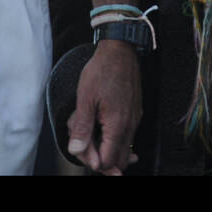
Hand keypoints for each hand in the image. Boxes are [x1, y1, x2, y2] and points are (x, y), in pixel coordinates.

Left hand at [66, 41, 141, 174]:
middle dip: (100, 157)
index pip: (107, 162)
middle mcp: (130, 125)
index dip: (92, 161)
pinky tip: (100, 123)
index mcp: (118, 125)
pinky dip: (113, 136)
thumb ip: (81, 128)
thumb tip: (76, 151)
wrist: (120, 50)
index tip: (80, 147)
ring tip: (90, 128)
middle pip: (118, 161)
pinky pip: (127, 135)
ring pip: (123, 149)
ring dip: (105, 146)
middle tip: (85, 143)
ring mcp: (135, 119)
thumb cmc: (102, 70)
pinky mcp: (135, 112)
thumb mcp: (85, 99)